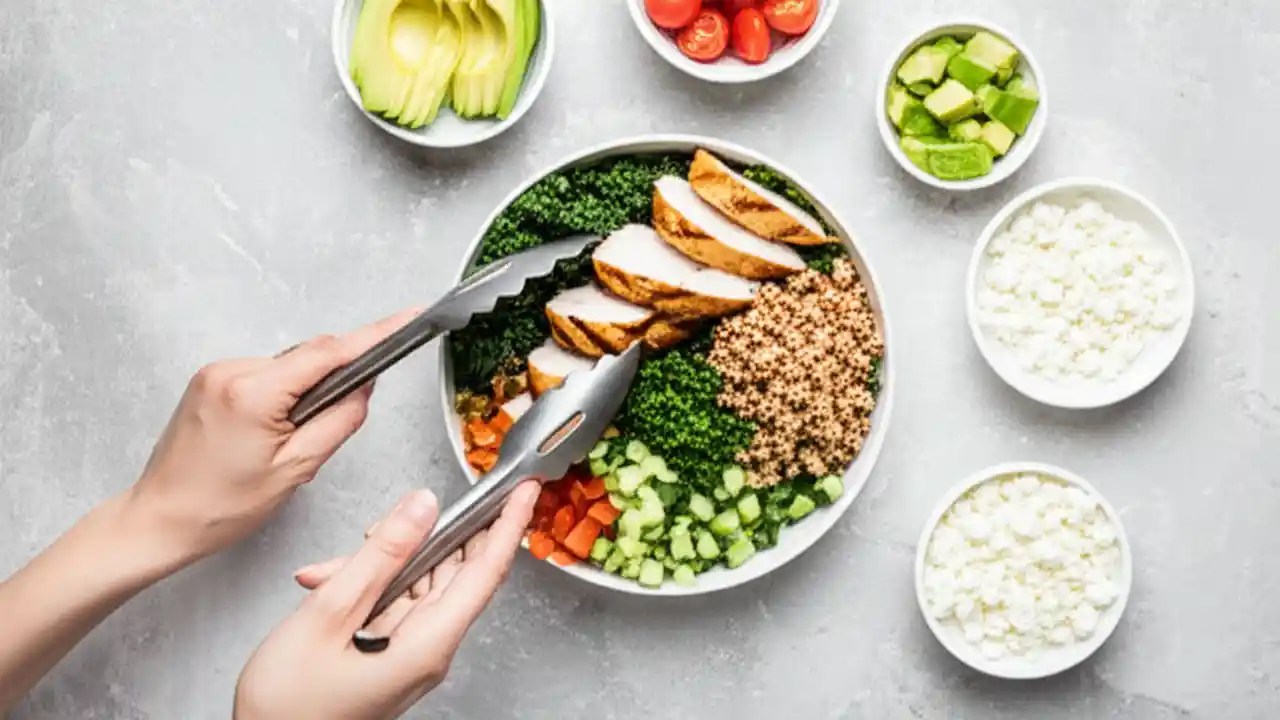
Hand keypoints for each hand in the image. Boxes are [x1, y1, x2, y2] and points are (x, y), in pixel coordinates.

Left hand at [126, 308, 418, 563]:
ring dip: (301, 394)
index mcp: (254, 392)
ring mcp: (216, 372)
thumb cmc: (218, 506)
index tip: (406, 318)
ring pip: (287, 368)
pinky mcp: (209, 380)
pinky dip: (279, 396)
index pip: (329, 352)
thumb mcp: (296, 469)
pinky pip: (263, 375)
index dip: (375, 334)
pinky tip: (267, 434)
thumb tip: (363, 388)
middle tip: (326, 429)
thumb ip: (339, 420)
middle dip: (332, 382)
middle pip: (308, 357)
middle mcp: (231, 371)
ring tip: (283, 444)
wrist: (160, 520)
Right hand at [234, 483, 538, 719]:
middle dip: (444, 530)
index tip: (526, 490)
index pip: (486, 572)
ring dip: (390, 558)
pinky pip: (396, 603)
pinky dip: (370, 582)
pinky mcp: (389, 654)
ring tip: (353, 550)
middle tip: (439, 498)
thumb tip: (422, 508)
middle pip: (458, 573)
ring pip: (420, 583)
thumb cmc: (288, 704)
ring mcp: (410, 654)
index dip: (509, 525)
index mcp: (428, 644)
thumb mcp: (329, 614)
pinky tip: (332, 577)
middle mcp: (428, 650)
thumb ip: (382, 556)